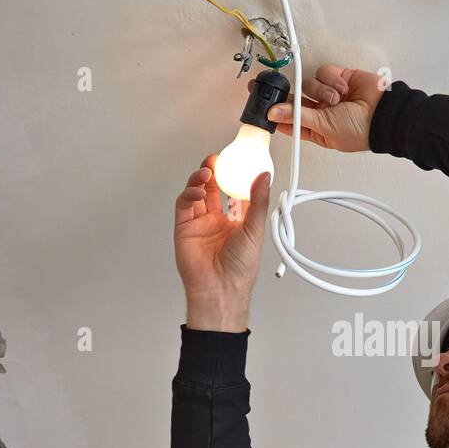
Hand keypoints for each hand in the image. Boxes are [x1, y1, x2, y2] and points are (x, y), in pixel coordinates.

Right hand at [174, 154, 269, 331]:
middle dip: (213, 173)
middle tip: (215, 159)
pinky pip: (184, 204)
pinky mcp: (185, 227)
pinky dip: (189, 193)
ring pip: (197, 193)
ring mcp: (200, 224)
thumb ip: (258, 202)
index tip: (238, 161)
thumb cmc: (240, 269)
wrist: (220, 288)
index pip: (236, 193)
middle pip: (213, 189)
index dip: (236, 177)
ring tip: (207, 170)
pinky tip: (198, 189)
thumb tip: (264, 177)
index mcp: (238, 223)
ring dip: (200, 179)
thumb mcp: (256, 230)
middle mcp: (218, 222)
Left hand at [250, 64, 385, 152]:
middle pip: (294, 99)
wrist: (384, 113)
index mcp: (316, 129)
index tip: (259, 104)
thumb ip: (297, 117)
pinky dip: (332, 80)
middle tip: (267, 86)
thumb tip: (274, 112)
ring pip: (308, 84)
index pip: (289, 120)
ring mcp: (329, 94)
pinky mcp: (337, 78)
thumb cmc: (360, 130)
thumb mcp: (324, 128)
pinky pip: (323, 72)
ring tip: (336, 98)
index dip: (275, 112)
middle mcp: (321, 111)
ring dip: (321, 90)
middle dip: (284, 94)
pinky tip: (343, 88)